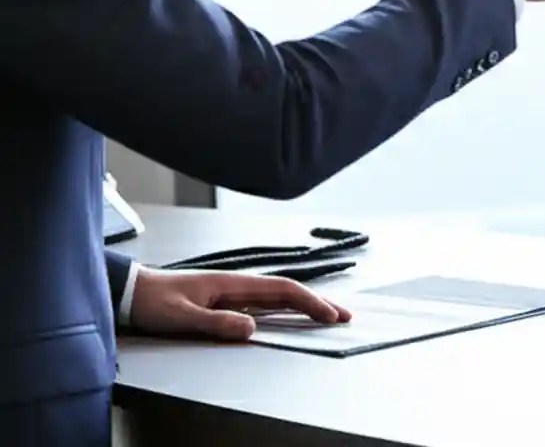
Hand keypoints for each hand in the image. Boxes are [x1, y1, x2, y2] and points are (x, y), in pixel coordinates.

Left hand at [128, 267, 351, 340]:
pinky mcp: (226, 303)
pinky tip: (293, 318)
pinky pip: (265, 305)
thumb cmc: (152, 301)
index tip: (329, 316)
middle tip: (344, 316)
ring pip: (279, 298)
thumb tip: (252, 328)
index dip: (309, 302)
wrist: (130, 292)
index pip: (282, 290)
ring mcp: (233, 294)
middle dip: (318, 302)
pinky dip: (287, 310)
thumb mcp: (181, 317)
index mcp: (232, 284)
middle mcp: (238, 286)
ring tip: (328, 316)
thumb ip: (216, 323)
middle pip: (287, 292)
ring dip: (305, 306)